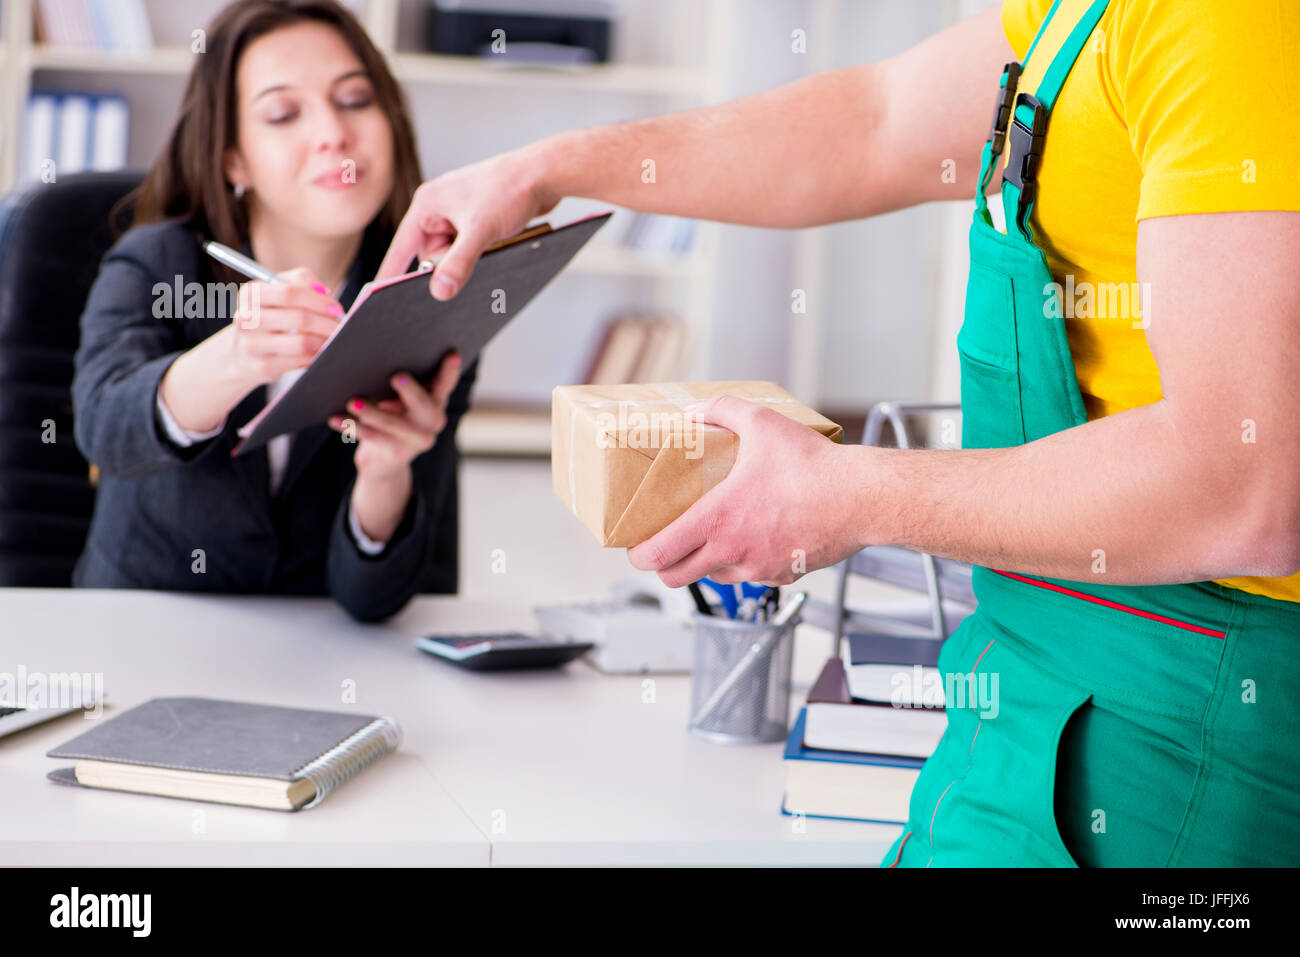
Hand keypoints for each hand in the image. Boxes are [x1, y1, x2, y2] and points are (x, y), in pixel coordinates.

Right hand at [227, 267, 343, 386]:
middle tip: (340, 326)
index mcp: (250, 294)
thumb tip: (323, 291)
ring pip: (303, 343)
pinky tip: (321, 350)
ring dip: (325, 340)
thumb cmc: (269, 315)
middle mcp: (246, 319)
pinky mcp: (264, 367)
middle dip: (327, 323)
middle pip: (299, 318)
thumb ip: (301, 281)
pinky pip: (301, 361)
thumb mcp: (277, 290)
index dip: (318, 300)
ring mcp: (253, 345)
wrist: (242, 352)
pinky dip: (317, 355)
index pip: (289, 293)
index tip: (335, 308)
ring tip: (333, 338)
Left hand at [326, 352, 462, 478]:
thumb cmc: (390, 414)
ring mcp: (418, 440)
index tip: (451, 353)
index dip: (450, 370)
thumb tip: (367, 344)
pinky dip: (353, 427)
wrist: (385, 462)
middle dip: (411, 390)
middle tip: (396, 376)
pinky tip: (335, 418)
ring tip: (351, 402)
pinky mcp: (398, 453)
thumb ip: (396, 377)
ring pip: (395, 424)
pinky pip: (373, 439)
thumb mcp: (399, 397)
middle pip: (424, 405)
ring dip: (372, 412)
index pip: (445, 383)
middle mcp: (433, 421)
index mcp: (436, 400)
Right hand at [376, 148, 557, 299]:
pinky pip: (469, 247)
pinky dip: (480, 250)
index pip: (401, 247)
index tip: (376, 295)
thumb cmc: (510, 190)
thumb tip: (439, 290)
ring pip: (452, 253)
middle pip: (430, 255)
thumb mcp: (480, 232)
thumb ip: (457, 263)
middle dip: (449, 262)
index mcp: (427, 205)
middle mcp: (438, 208)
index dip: (391, 272)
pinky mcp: (475, 219)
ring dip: (469, 256)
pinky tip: (495, 240)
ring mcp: (457, 213)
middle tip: (473, 250)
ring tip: (489, 239)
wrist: (543, 174)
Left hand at [626, 396, 869, 587]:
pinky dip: (744, 563)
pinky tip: (756, 537)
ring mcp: (758, 569)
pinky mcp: (782, 576)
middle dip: (664, 566)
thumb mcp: (761, 424)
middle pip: (676, 578)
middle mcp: (732, 551)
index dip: (639, 556)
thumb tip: (695, 411)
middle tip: (666, 547)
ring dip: (706, 563)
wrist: (861, 497)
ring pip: (715, 578)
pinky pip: (752, 577)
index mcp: (717, 520)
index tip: (636, 547)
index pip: (659, 555)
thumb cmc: (814, 466)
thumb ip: (721, 411)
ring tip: (715, 536)